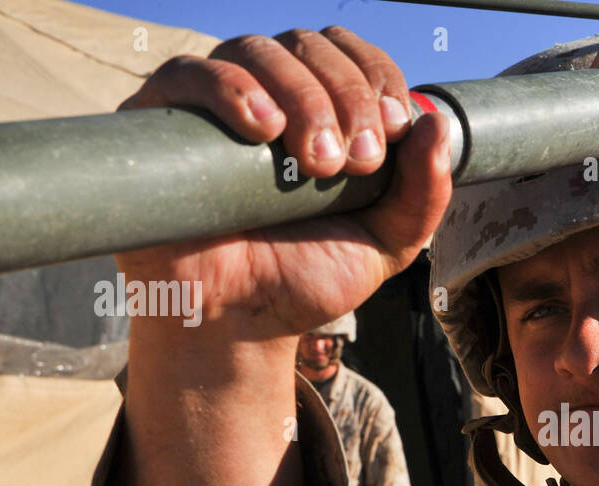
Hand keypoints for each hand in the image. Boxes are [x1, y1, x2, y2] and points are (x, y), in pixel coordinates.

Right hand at [115, 26, 451, 336]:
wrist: (240, 326)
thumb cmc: (305, 278)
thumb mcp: (386, 243)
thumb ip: (422, 194)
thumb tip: (439, 122)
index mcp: (320, 110)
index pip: (349, 54)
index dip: (377, 76)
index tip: (394, 129)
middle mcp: (266, 96)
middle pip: (308, 47)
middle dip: (347, 96)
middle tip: (356, 163)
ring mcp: (212, 106)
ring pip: (256, 51)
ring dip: (302, 94)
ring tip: (315, 160)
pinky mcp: (160, 123)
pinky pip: (189, 74)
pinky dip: (231, 88)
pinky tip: (263, 128)